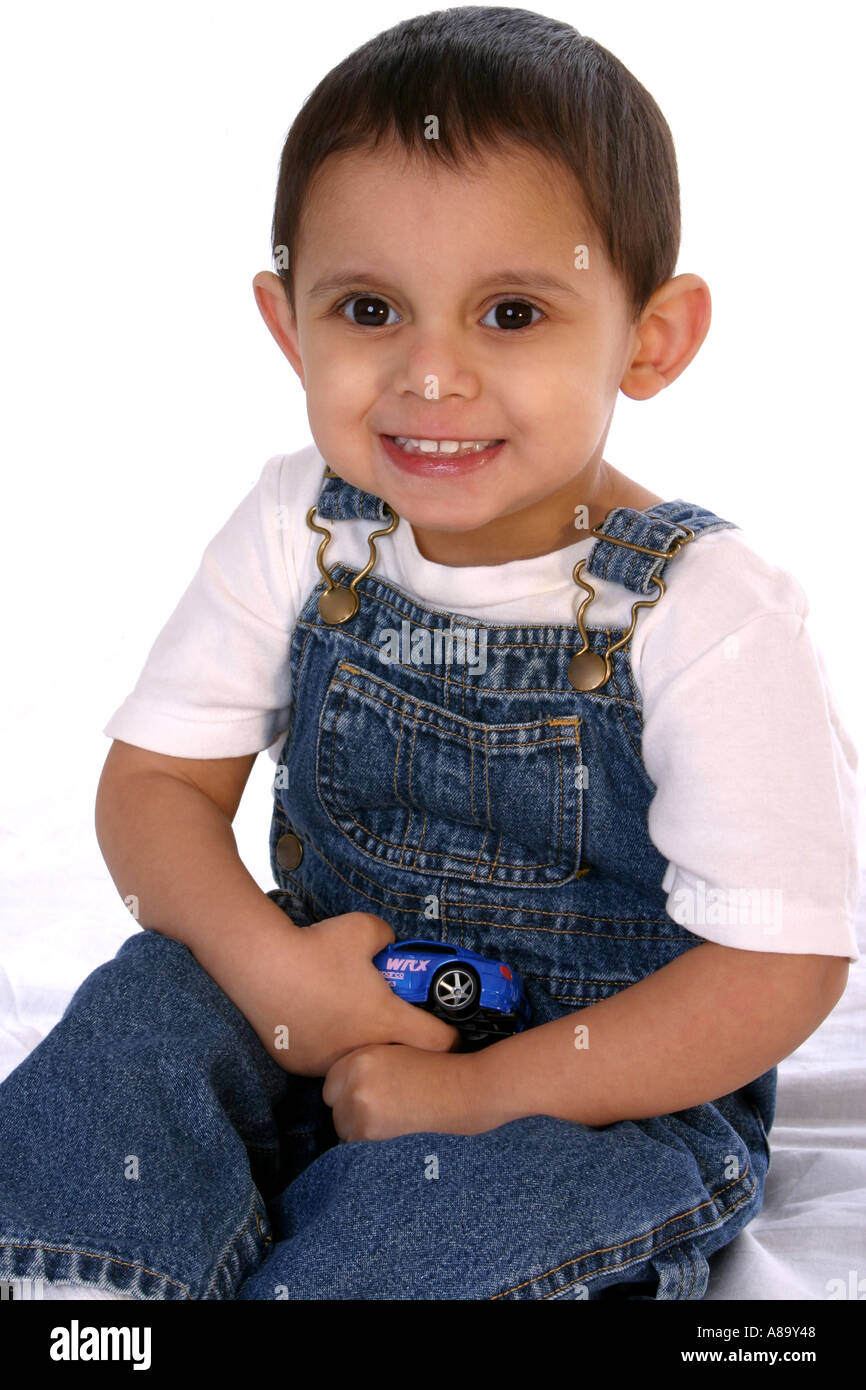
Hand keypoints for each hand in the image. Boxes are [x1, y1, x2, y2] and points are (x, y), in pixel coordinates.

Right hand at [249, 911, 460, 1076]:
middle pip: (399, 1060)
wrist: (261, 966)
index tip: (450, 1032)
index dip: (452, 1038)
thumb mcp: (366, 929)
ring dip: (364, 1049)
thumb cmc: (317, 948)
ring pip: (359, 1063)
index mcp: (386, 1020)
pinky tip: (319, 1024)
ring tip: (352, 1022)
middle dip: (405, 1047)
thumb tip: (389, 944)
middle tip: (398, 1024)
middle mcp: (362, 1049)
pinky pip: (325, 1062)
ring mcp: (329, 1063)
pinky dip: (329, 1047)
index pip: (439, 1044)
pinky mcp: (301, 1066)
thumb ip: (388, 938)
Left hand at [322, 1041, 489, 1140]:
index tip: (368, 1097)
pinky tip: (394, 1134)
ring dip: (360, 1130)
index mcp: (359, 1058)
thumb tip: (342, 1089)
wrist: (464, 1091)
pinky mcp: (370, 1132)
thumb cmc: (435, 1072)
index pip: (331, 1084)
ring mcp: (360, 1107)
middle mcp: (354, 1081)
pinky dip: (370, 1144)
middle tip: (382, 1112)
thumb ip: (365, 1066)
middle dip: (351, 1112)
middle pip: (334, 1107)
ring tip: (392, 1123)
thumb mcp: (395, 1053)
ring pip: (343, 1128)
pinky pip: (355, 1146)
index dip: (348, 1092)